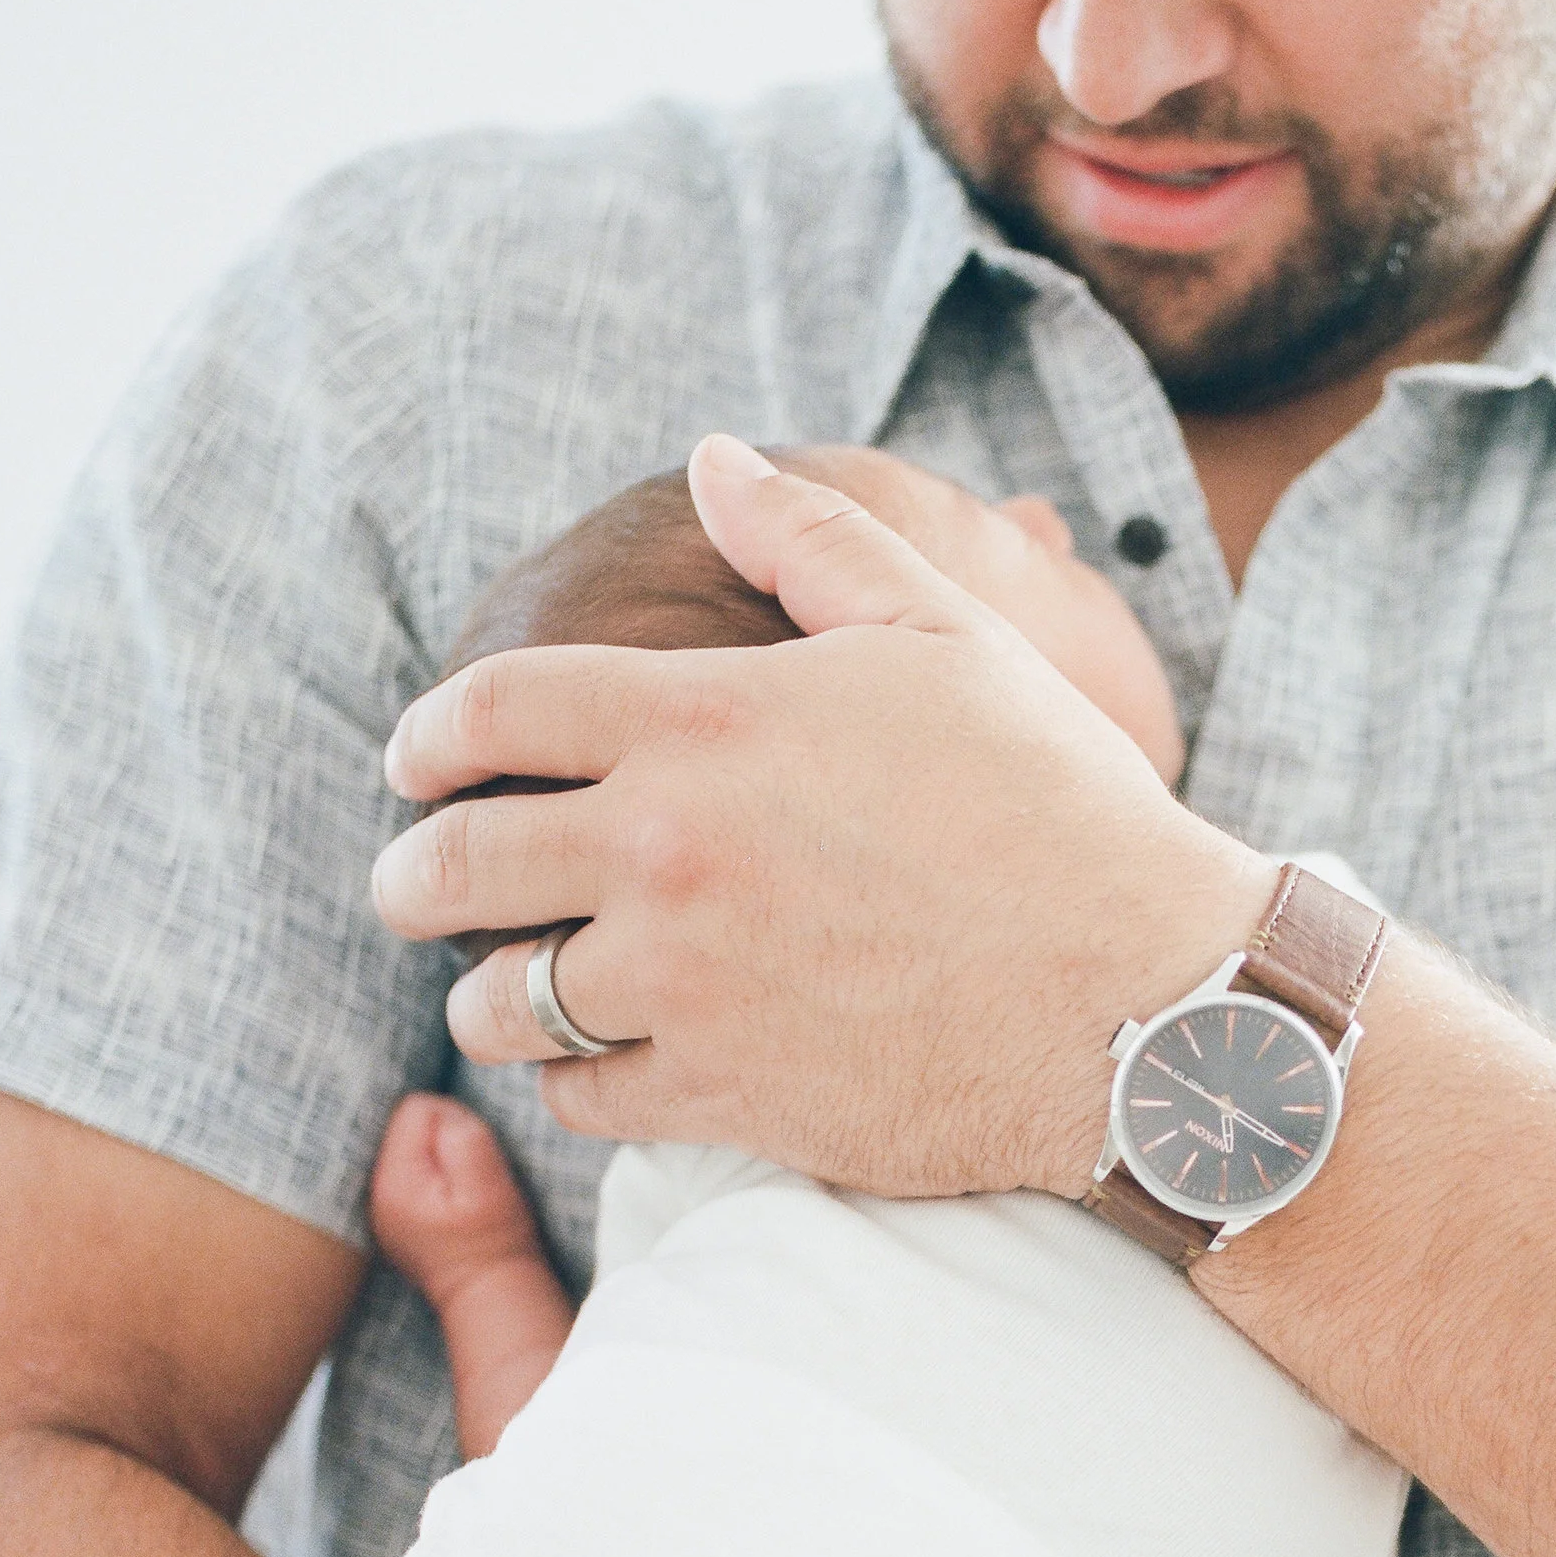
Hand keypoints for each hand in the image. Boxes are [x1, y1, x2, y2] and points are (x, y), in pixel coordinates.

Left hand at [371, 441, 1271, 1194]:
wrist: (1142, 998)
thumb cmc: (1055, 805)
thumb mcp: (945, 638)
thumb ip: (814, 545)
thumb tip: (715, 460)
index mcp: (708, 720)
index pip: (491, 710)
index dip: (427, 735)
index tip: (415, 762)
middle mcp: (669, 849)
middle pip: (457, 863)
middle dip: (413, 877)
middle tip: (415, 887)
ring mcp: (688, 980)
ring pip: (502, 1000)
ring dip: (492, 993)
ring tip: (511, 988)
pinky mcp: (723, 1092)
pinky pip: (584, 1096)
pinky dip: (580, 1080)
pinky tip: (612, 1059)